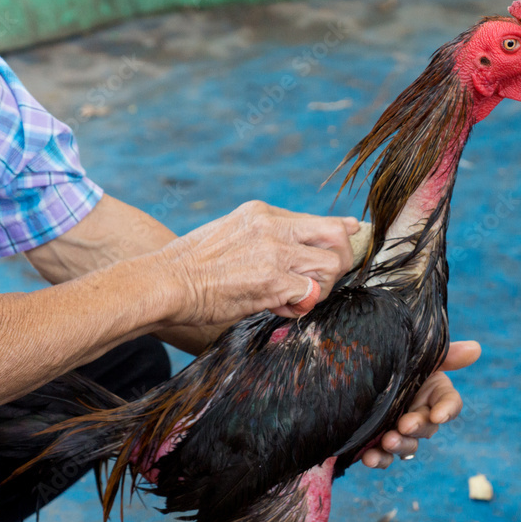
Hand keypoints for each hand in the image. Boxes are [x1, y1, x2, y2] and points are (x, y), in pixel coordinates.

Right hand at [157, 201, 358, 325]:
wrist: (165, 281)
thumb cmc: (192, 265)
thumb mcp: (231, 233)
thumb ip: (266, 237)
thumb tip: (295, 250)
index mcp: (262, 212)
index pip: (319, 218)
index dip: (343, 230)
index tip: (355, 233)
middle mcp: (273, 226)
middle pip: (337, 235)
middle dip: (341, 260)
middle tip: (323, 280)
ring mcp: (274, 252)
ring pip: (331, 265)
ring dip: (321, 287)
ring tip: (295, 298)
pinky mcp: (271, 280)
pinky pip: (309, 293)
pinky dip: (301, 306)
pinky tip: (281, 309)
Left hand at [362, 340, 480, 468]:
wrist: (359, 373)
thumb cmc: (395, 362)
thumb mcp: (418, 356)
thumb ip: (446, 354)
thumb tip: (476, 347)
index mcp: (434, 393)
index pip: (449, 404)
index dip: (446, 411)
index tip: (438, 415)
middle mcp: (421, 415)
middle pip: (427, 427)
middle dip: (417, 428)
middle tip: (404, 425)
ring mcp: (401, 432)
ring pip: (408, 445)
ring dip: (399, 446)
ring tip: (386, 441)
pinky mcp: (380, 444)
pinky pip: (384, 456)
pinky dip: (378, 459)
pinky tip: (368, 457)